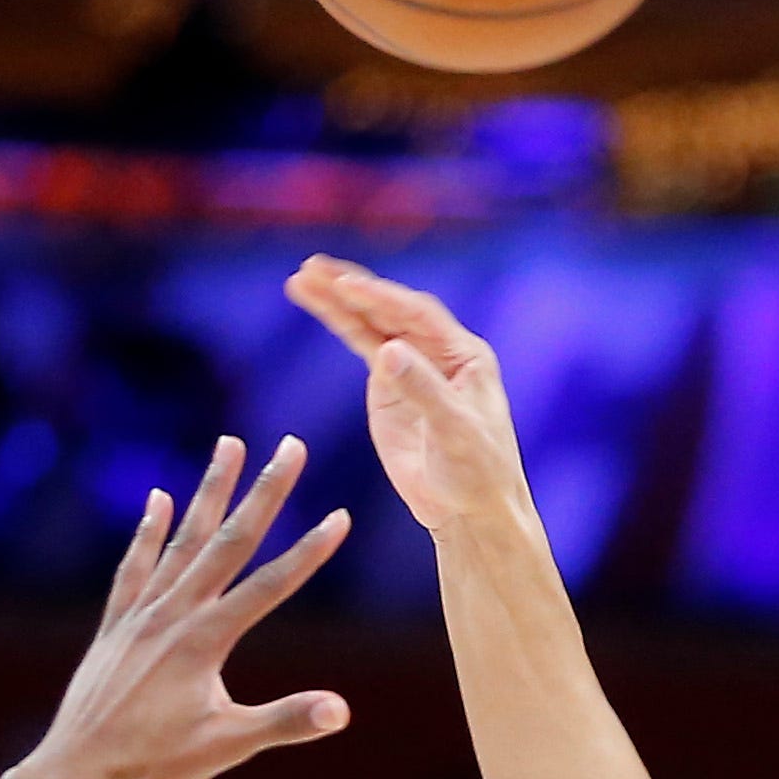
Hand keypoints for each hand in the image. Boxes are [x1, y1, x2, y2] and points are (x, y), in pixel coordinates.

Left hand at [23, 436, 349, 778]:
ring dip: (209, 491)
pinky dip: (148, 532)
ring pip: (182, 539)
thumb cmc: (152, 767)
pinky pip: (135, 567)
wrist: (76, 775)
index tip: (341, 515)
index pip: (269, 585)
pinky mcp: (115, 626)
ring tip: (229, 445)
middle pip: (228, 541)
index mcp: (205, 640)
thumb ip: (283, 722)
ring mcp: (140, 615)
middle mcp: (172, 614)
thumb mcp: (225, 747)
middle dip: (265, 492)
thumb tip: (340, 711)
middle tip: (291, 446)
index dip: (310, 552)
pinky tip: (158, 500)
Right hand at [286, 256, 531, 540]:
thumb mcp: (455, 432)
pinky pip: (361, 346)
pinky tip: (316, 302)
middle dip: (352, 288)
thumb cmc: (477, 472)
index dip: (381, 299)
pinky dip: (340, 324)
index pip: (417, 316)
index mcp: (462, 355)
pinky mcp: (388, 387)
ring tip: (301, 279)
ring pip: (370, 324)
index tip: (346, 285)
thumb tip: (387, 351)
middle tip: (313, 267)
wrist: (469, 510)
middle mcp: (436, 351)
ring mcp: (409, 366)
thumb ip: (423, 390)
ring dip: (337, 300)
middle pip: (389, 311)